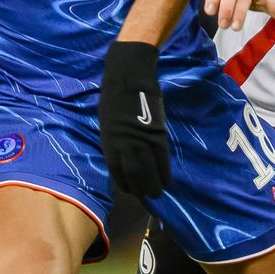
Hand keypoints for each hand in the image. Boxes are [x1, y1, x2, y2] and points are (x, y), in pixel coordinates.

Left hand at [99, 41, 169, 197]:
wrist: (128, 78)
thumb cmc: (114, 97)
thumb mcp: (107, 123)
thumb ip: (114, 141)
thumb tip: (121, 154)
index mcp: (110, 143)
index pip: (116, 171)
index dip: (124, 184)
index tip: (130, 190)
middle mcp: (124, 146)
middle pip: (134, 175)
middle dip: (141, 189)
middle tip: (147, 196)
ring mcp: (142, 141)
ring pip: (149, 171)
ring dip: (154, 185)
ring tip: (158, 192)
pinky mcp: (157, 135)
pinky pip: (162, 160)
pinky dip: (165, 173)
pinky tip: (167, 180)